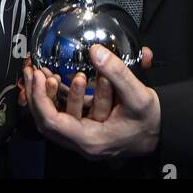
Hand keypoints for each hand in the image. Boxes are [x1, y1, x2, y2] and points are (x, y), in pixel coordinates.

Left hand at [22, 44, 159, 158]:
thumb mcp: (138, 95)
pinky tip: (54, 77)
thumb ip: (118, 73)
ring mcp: (81, 136)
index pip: (53, 123)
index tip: (39, 76)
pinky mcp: (84, 127)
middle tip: (32, 70)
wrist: (159, 131)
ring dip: (43, 95)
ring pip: (52, 119)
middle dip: (35, 95)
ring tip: (39, 70)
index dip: (41, 99)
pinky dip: (56, 97)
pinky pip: (62, 114)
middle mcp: (82, 142)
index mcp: (91, 139)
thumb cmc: (149, 119)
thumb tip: (95, 50)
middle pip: (45, 123)